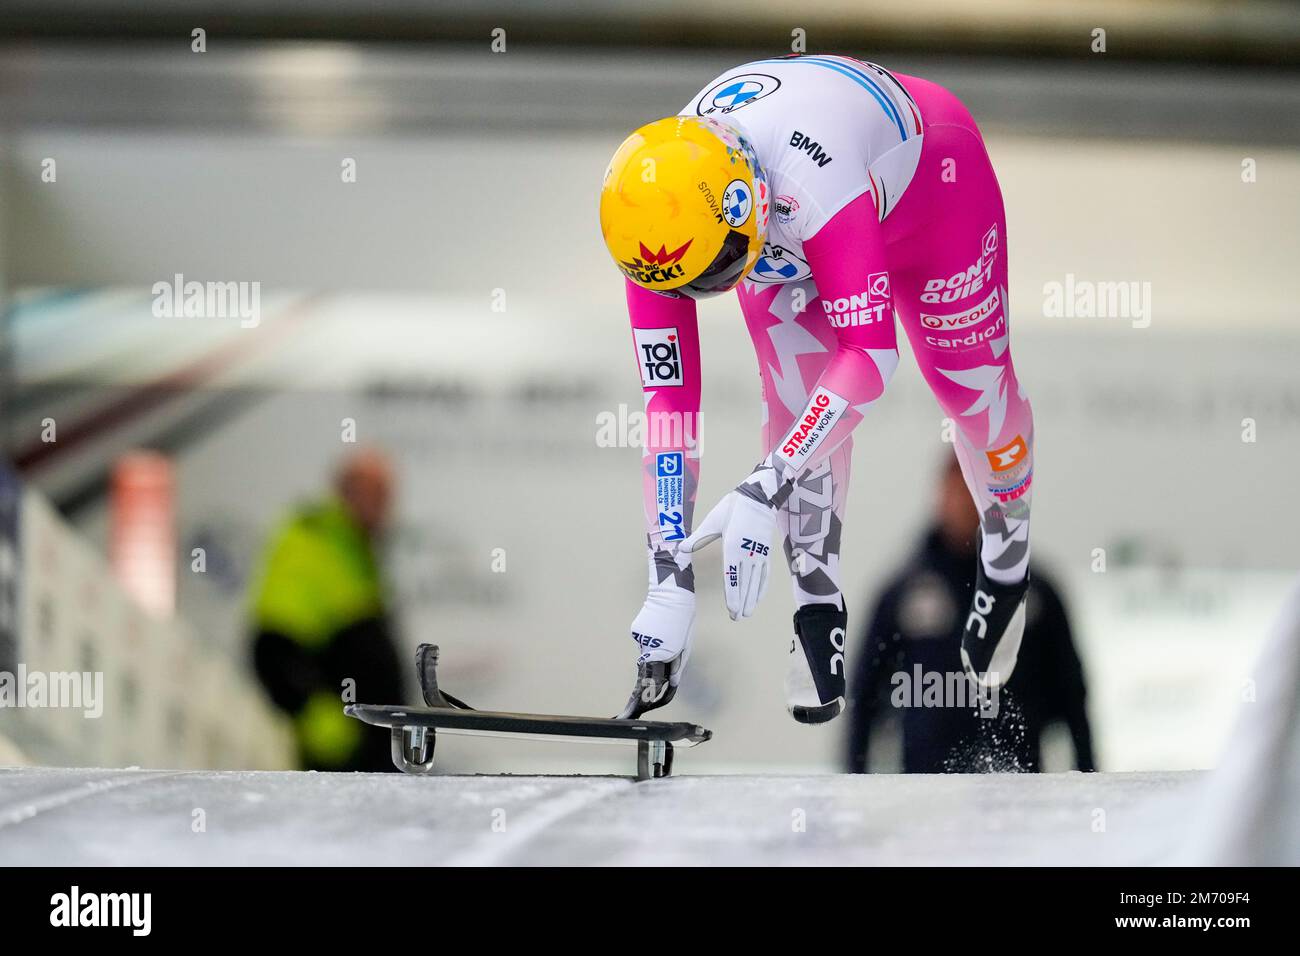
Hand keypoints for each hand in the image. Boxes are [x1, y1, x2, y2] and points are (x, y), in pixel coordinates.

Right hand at [617, 584, 694, 718]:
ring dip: (650, 666)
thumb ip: (677, 666)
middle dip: (638, 697)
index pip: (656, 684)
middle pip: (644, 677)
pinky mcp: (637, 632)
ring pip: (644, 660)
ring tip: (658, 662)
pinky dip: (650, 646)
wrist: (672, 593)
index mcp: (665, 654)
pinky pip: (644, 646)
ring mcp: (641, 640)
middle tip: (626, 714)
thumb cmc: (683, 618)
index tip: (643, 711)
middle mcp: (649, 649)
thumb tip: (669, 683)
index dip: (651, 700)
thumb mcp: (685, 645)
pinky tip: (660, 633)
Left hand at [679, 489, 776, 619]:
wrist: (758, 497)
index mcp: (732, 547)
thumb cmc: (733, 507)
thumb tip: (681, 548)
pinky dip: (762, 587)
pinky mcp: (765, 552)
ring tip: (747, 613)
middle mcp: (747, 553)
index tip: (732, 609)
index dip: (733, 595)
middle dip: (741, 603)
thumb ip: (698, 538)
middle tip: (737, 618)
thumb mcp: (712, 521)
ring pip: (755, 582)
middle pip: (745, 584)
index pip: (732, 577)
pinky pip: (765, 574)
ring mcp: (758, 554)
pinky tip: (758, 598)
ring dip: (752, 599)